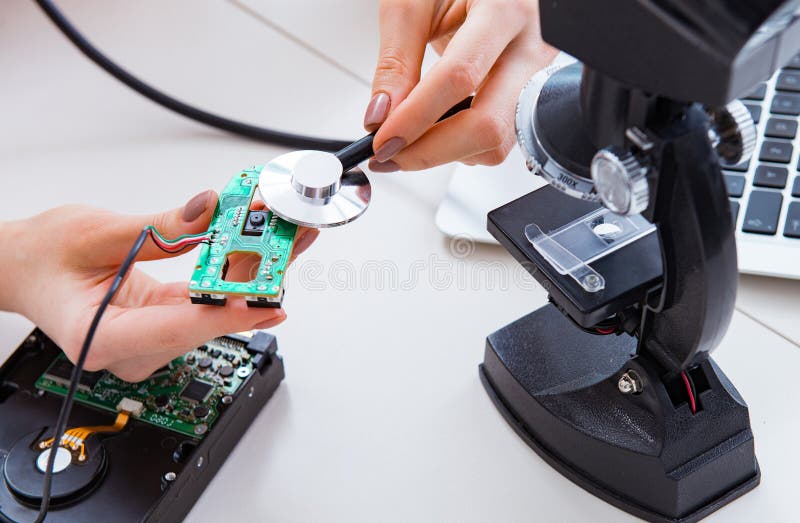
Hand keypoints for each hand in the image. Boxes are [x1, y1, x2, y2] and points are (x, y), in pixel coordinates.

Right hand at [0, 191, 318, 380]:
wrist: (21, 266)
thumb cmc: (42, 256)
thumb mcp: (97, 231)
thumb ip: (161, 227)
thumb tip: (210, 210)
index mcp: (101, 337)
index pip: (175, 329)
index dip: (225, 314)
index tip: (267, 301)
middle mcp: (127, 350)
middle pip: (202, 322)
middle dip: (251, 285)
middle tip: (289, 246)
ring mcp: (146, 342)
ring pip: (209, 314)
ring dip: (248, 279)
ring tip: (284, 241)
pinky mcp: (160, 326)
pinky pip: (202, 305)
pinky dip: (230, 281)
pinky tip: (262, 257)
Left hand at [364, 0, 556, 171]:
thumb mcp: (414, 1)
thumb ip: (396, 59)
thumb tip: (380, 116)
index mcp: (504, 7)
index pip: (459, 77)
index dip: (416, 118)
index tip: (383, 140)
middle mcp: (531, 45)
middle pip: (488, 126)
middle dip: (432, 152)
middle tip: (392, 155)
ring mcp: (535, 74)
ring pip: (496, 142)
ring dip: (447, 152)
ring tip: (411, 138)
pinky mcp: (527, 93)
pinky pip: (498, 136)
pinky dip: (461, 144)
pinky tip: (437, 127)